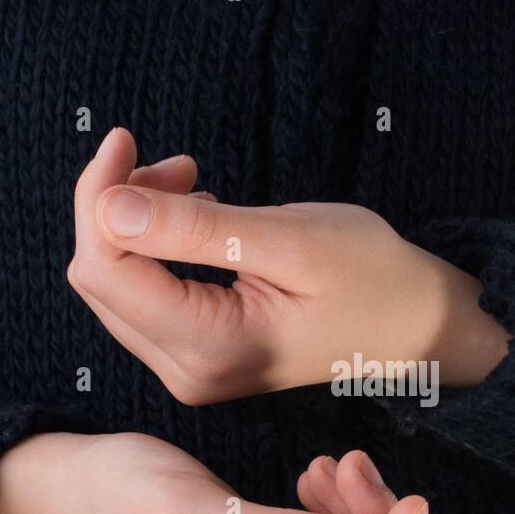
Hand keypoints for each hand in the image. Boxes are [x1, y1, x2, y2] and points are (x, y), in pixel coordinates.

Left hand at [67, 128, 508, 405]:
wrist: (417, 327)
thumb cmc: (372, 279)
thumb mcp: (291, 241)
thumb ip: (197, 229)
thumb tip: (108, 206)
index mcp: (212, 347)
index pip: (106, 272)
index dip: (97, 197)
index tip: (126, 140)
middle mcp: (189, 373)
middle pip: (100, 282)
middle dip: (115, 209)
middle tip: (177, 163)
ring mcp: (192, 372)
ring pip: (115, 289)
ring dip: (134, 226)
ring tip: (190, 184)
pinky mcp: (199, 360)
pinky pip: (144, 300)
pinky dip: (153, 249)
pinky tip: (195, 219)